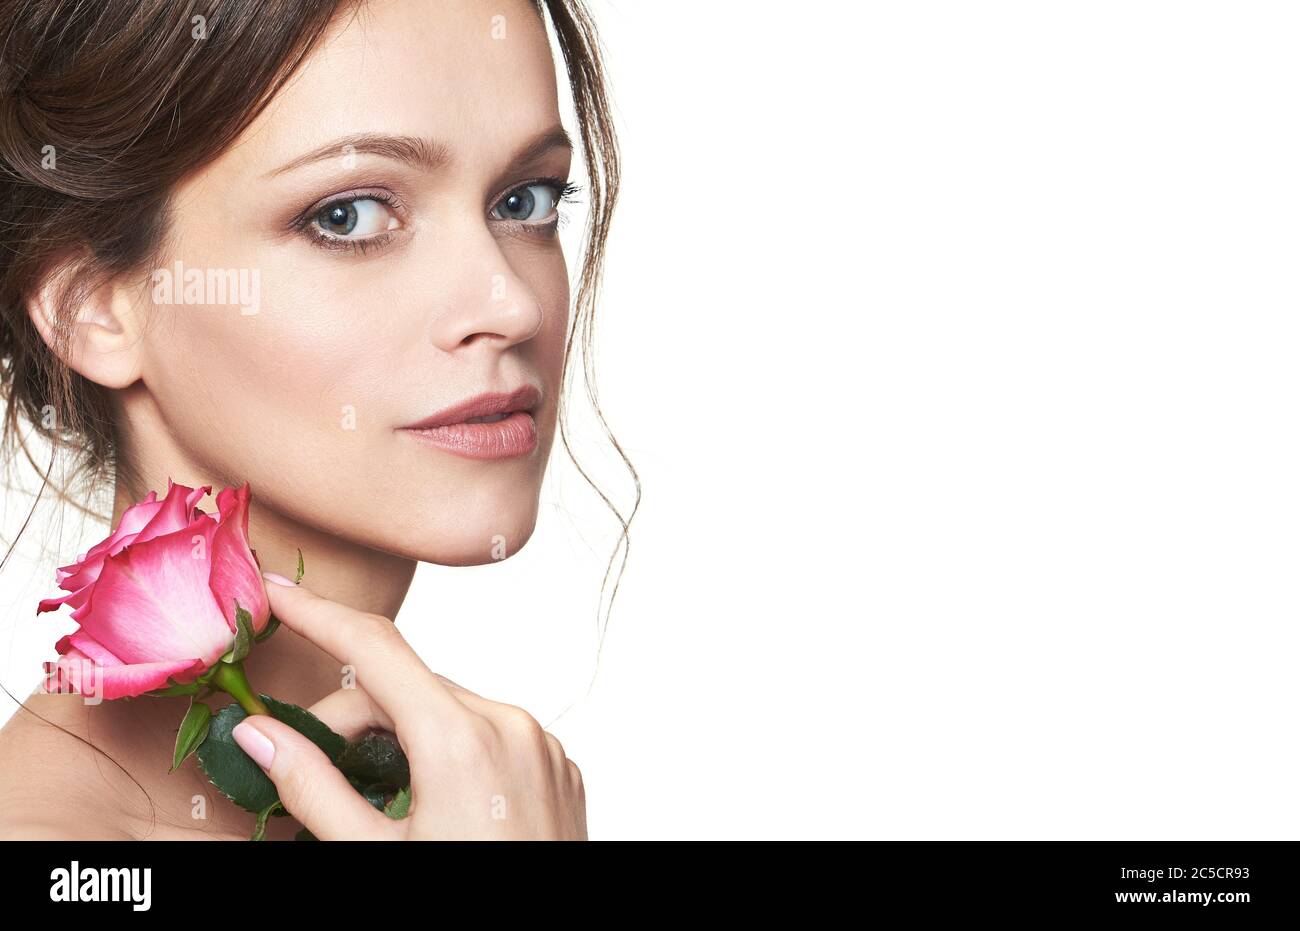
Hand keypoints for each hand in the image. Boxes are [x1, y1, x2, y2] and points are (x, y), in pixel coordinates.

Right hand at [230, 578, 586, 839]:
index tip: (275, 593)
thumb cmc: (458, 908)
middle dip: (352, 719)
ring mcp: (542, 745)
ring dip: (403, 737)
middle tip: (309, 768)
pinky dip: (451, 753)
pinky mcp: (559, 767)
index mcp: (461, 739)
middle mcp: (510, 725)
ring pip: (449, 710)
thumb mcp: (371, 855)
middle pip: (408, 689)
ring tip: (380, 804)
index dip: (317, 614)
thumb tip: (257, 731)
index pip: (375, 648)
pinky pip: (491, 735)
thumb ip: (311, 787)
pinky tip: (436, 808)